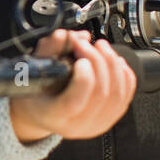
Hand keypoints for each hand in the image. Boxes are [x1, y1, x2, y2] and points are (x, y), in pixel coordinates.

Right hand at [10, 28, 136, 141]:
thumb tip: (66, 35)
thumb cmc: (35, 93)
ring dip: (112, 63)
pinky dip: (123, 73)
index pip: (74, 102)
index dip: (83, 78)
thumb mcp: (33, 71)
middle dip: (97, 60)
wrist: (42, 111)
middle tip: (86, 44)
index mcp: (54, 115)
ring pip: (117, 93)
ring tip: (100, 47)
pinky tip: (113, 60)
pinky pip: (126, 94)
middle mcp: (77, 124)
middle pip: (100, 93)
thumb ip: (48, 49)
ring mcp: (96, 123)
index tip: (79, 58)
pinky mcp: (110, 118)